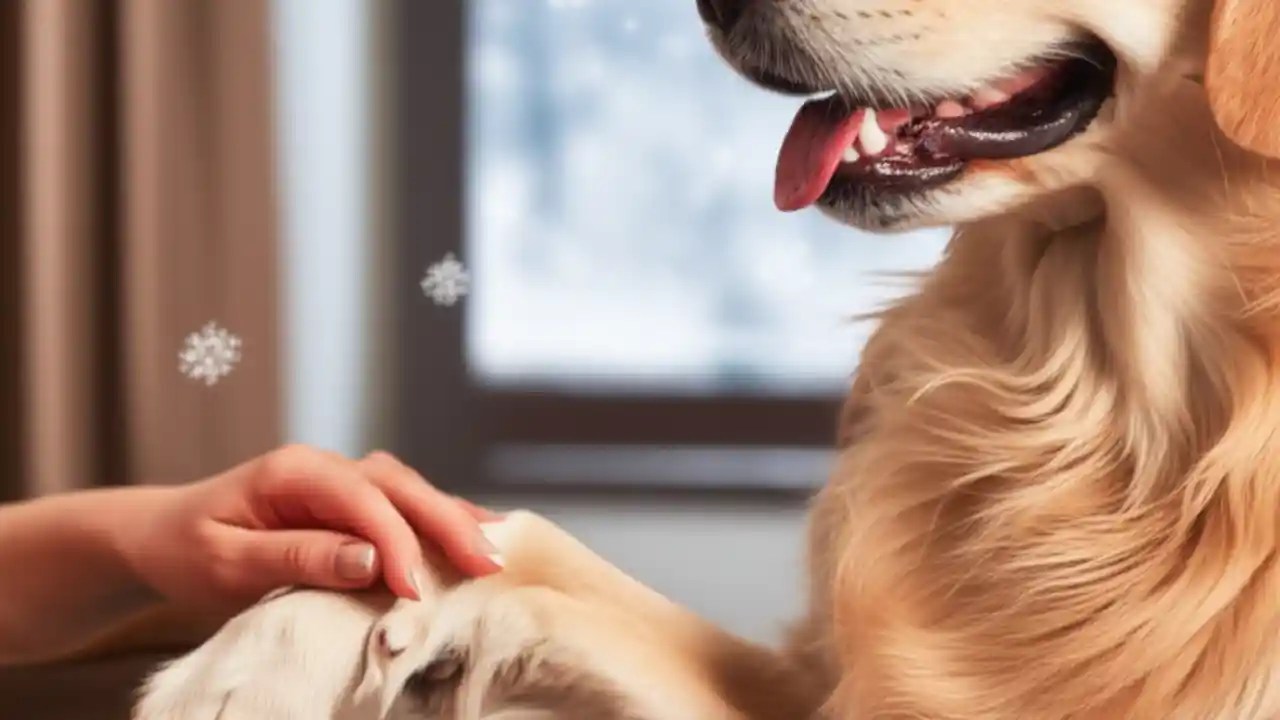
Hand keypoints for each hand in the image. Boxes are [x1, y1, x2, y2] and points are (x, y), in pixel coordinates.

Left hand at [119, 445, 502, 610]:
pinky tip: (475, 531)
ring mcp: (339, 481)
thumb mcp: (226, 562)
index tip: (413, 590)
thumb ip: (296, 556)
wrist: (159, 535)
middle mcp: (323, 467)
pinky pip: (403, 504)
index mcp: (291, 472)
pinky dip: (440, 519)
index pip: (360, 500)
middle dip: (446, 523)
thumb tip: (369, 559)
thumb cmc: (185, 550)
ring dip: (453, 518)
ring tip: (495, 549)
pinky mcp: (347, 502)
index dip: (394, 542)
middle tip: (487, 564)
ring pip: (409, 490)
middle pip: (399, 485)